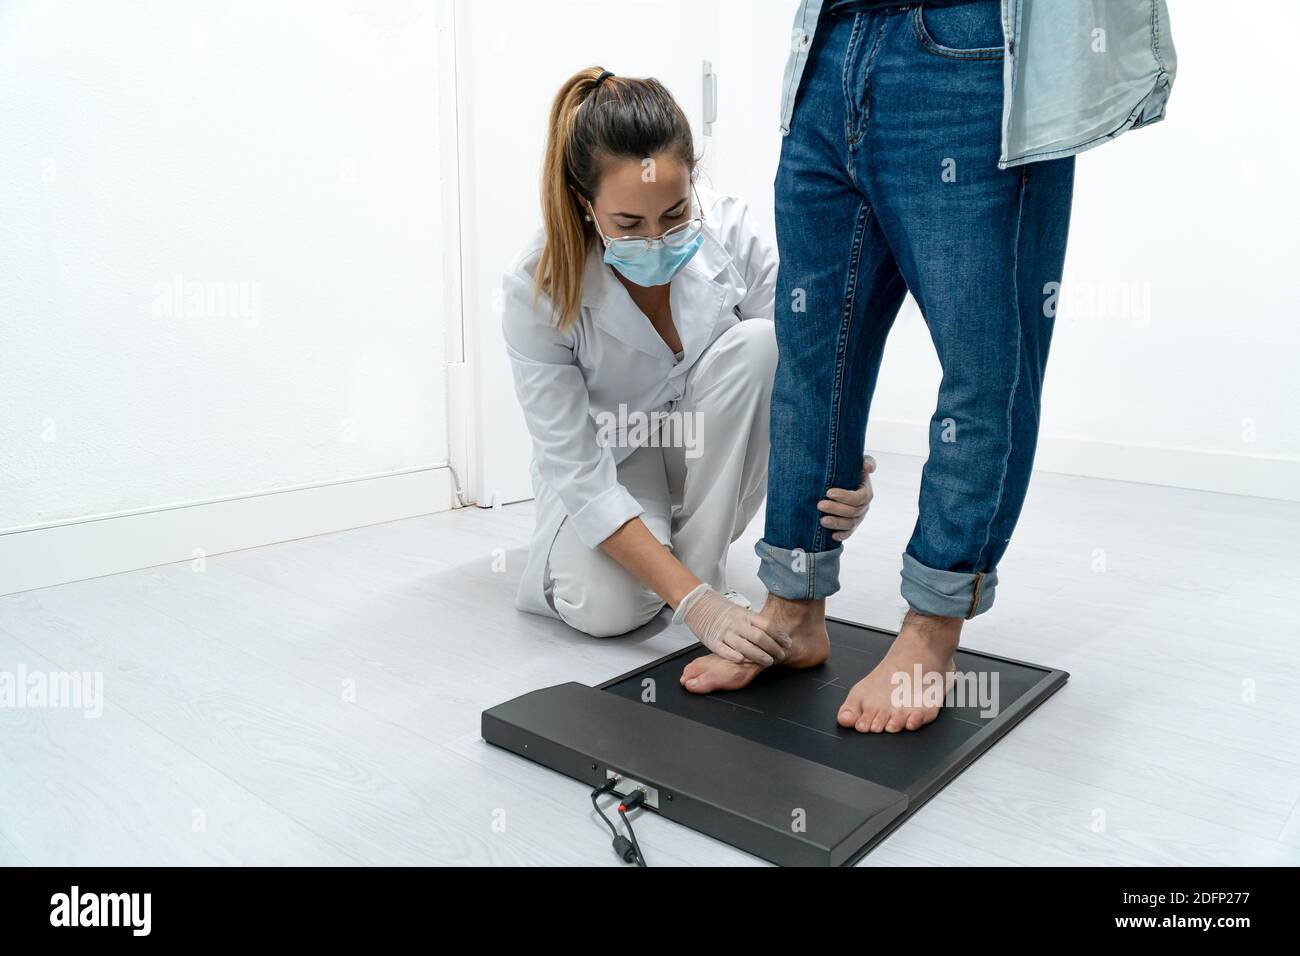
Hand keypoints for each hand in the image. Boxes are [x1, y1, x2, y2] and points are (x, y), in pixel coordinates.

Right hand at [671, 583, 791, 664]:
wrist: (697, 603)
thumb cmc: (719, 608)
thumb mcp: (739, 611)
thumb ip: (753, 622)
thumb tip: (772, 632)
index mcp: (744, 614)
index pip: (767, 625)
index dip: (780, 635)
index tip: (787, 643)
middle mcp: (736, 623)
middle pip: (759, 637)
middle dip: (773, 648)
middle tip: (781, 655)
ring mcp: (724, 632)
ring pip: (745, 646)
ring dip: (759, 656)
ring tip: (768, 661)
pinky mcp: (712, 640)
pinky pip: (724, 650)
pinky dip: (734, 656)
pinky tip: (743, 661)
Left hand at [818, 454, 875, 541]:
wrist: (839, 481)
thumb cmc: (848, 470)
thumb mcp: (857, 462)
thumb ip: (866, 461)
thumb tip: (868, 467)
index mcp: (866, 492)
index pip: (859, 497)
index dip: (845, 496)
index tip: (829, 492)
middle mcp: (863, 506)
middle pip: (853, 512)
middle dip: (836, 509)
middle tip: (819, 505)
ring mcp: (857, 517)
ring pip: (850, 524)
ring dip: (837, 523)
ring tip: (822, 521)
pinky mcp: (850, 525)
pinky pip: (848, 533)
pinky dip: (842, 535)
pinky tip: (832, 536)